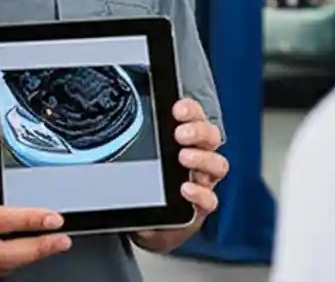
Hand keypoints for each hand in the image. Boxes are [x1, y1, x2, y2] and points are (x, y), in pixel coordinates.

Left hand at [134, 99, 227, 252]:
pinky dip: (200, 193)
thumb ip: (136, 145)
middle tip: (180, 134)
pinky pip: (210, 199)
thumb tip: (116, 129)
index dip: (191, 110)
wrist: (153, 224)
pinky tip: (186, 190)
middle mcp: (200, 158)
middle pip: (211, 137)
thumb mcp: (143, 162)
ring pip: (218, 164)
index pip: (196, 117)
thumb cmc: (151, 186)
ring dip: (202, 158)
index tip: (177, 110)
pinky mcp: (202, 206)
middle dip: (198, 131)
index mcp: (187, 141)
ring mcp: (204, 182)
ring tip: (184, 158)